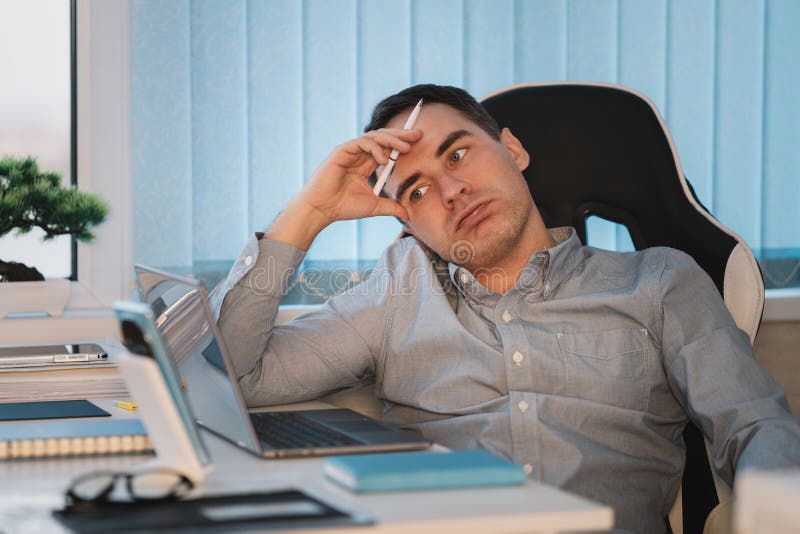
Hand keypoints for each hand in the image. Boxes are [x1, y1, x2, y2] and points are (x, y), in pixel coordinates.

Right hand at [266, 128, 421, 249]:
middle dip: (401, 135)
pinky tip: (384, 160)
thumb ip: (390, 206)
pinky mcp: (341, 151)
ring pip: (374, 137)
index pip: (387, 148)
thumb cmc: (343, 207)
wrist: (323, 210)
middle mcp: (359, 154)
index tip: (419, 141)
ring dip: (391, 140)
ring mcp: (350, 151)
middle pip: (383, 138)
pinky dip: (374, 148)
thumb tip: (408, 214)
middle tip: (418, 135)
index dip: (402, 142)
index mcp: (366, 163)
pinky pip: (361, 142)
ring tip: (405, 148)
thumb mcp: (374, 207)